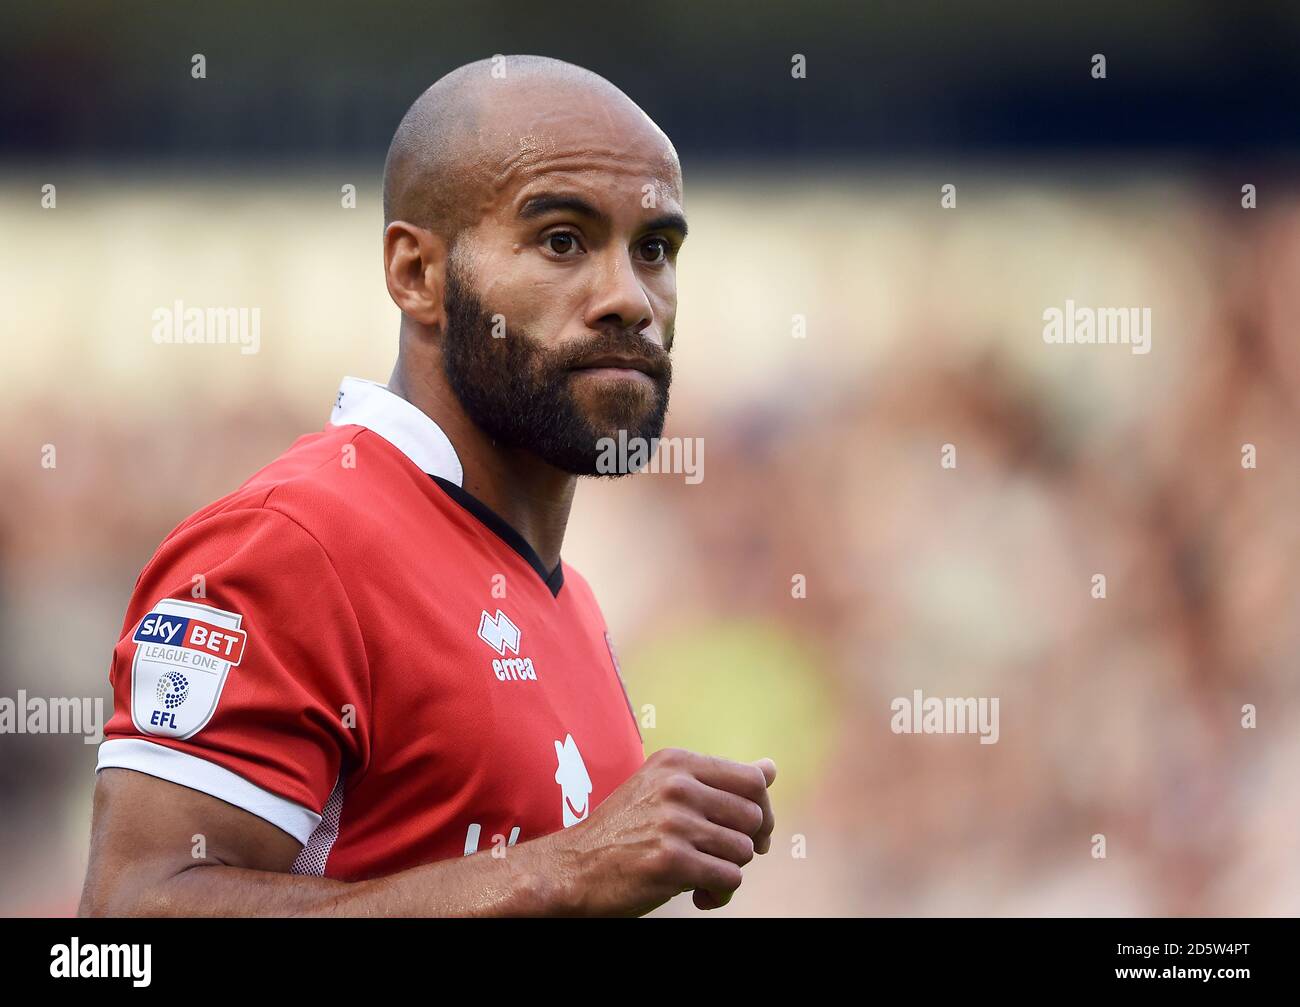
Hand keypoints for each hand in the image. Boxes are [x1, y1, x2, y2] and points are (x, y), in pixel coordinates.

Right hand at [547, 747, 776, 915]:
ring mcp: (673, 823)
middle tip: (720, 858)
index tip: (747, 831)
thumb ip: (719, 780)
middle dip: (746, 844)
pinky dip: (719, 893)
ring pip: (744, 850)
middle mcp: (677, 786)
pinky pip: (729, 878)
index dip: (761, 810)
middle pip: (753, 816)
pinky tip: (696, 895)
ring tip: (702, 877)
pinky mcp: (670, 861)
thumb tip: (771, 768)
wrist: (572, 869)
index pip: (753, 780)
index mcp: (677, 762)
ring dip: (729, 871)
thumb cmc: (624, 831)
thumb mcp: (665, 790)